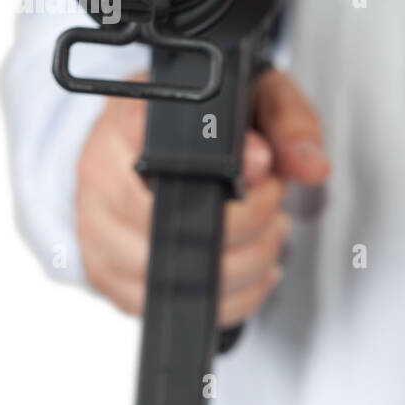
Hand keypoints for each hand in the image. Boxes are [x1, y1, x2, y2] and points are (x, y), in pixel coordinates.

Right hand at [75, 69, 328, 326]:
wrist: (165, 141)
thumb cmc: (207, 120)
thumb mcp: (258, 98)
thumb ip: (288, 122)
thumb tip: (307, 163)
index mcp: (129, 117)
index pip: (153, 146)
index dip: (217, 167)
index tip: (259, 167)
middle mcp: (100, 173)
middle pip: (173, 223)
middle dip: (248, 219)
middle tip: (271, 199)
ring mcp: (97, 229)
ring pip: (173, 273)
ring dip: (244, 262)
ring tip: (265, 232)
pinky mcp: (108, 276)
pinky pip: (168, 305)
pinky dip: (225, 297)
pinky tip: (247, 268)